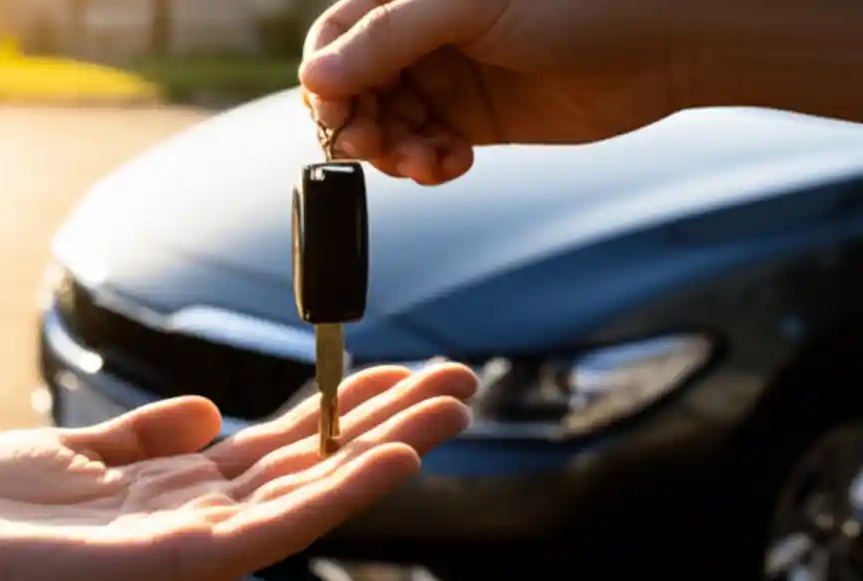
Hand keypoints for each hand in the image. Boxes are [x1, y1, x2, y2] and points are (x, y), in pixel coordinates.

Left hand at [0, 362, 475, 580]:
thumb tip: (211, 412)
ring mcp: (200, 545)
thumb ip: (149, 435)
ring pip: (316, 489)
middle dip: (388, 421)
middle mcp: (201, 518)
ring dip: (389, 447)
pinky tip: (394, 455)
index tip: (398, 372)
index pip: (281, 444)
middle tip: (462, 381)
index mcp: (177, 488)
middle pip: (316, 463)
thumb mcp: (79, 450)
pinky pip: (280, 522)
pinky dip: (342, 490)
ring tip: (455, 405)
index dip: (341, 408)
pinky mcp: (185, 564)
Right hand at [300, 0, 680, 183]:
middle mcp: (421, 35)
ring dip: (394, 152)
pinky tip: (450, 163)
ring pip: (386, 126)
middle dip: (360, 124)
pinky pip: (424, 149)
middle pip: (354, 89)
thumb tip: (316, 76)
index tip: (339, 117)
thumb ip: (391, 37)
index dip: (329, 81)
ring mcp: (446, 77)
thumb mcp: (472, 6)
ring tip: (428, 162)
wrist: (664, 41)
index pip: (337, 38)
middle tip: (380, 148)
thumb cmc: (580, 0)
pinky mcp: (473, 119)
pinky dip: (426, 164)